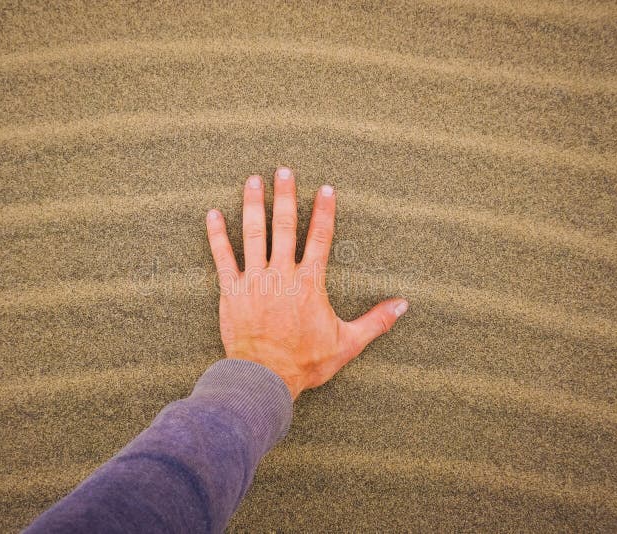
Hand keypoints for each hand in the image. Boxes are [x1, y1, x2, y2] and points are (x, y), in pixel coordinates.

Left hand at [205, 167, 407, 399]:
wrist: (265, 379)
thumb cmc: (306, 362)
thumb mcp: (347, 343)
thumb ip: (376, 322)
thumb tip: (404, 306)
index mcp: (309, 283)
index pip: (320, 238)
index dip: (324, 212)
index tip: (326, 188)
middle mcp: (282, 275)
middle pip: (284, 227)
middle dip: (285, 196)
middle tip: (284, 170)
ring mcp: (254, 281)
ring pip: (253, 235)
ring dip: (253, 205)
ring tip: (253, 180)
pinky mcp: (231, 291)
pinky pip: (222, 258)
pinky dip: (217, 235)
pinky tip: (213, 213)